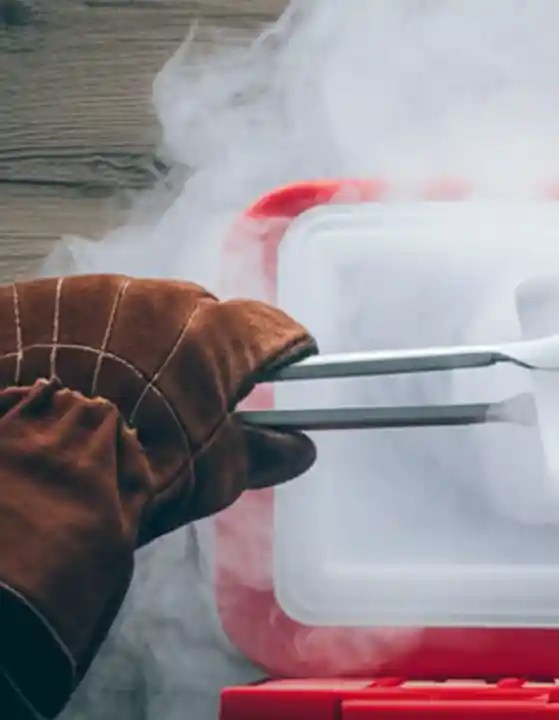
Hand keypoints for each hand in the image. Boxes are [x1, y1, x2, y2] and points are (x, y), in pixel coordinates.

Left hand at [0, 274, 317, 541]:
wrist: (25, 478)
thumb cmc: (131, 476)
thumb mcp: (210, 475)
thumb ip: (262, 454)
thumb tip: (300, 450)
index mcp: (217, 337)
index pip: (273, 330)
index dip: (282, 356)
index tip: (280, 373)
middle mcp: (163, 302)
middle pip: (204, 316)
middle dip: (203, 352)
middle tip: (185, 401)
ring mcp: (98, 296)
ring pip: (140, 313)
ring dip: (141, 344)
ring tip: (119, 393)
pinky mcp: (41, 300)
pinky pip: (80, 315)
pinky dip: (84, 343)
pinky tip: (73, 380)